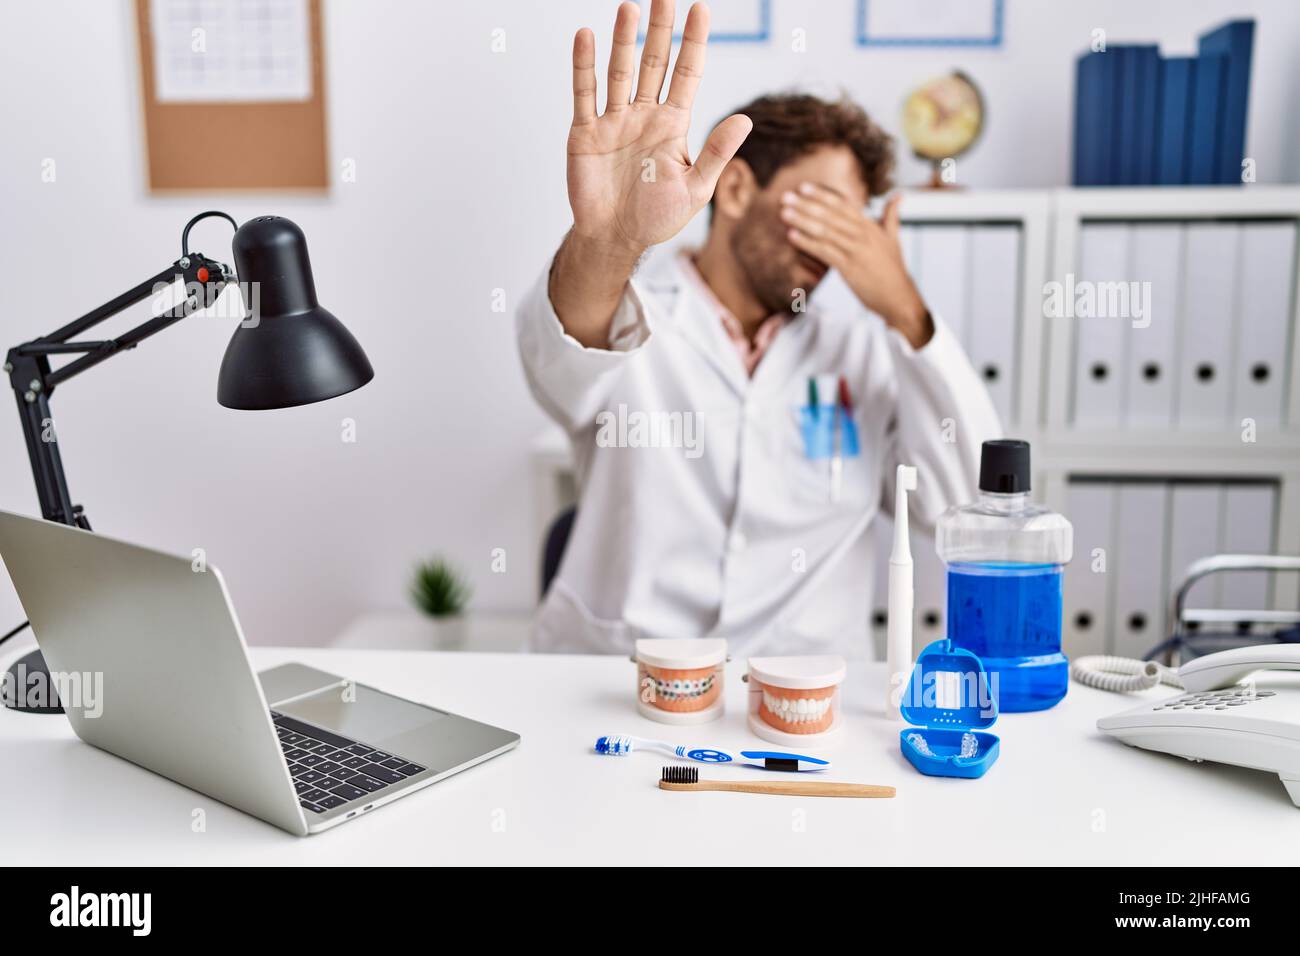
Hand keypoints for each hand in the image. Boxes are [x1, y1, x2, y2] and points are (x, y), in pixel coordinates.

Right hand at [567, 0, 752, 256]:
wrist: (615, 240)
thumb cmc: (656, 218)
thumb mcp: (696, 189)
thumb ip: (716, 153)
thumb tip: (745, 120)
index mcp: (673, 126)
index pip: (686, 74)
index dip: (693, 43)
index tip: (700, 9)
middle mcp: (644, 116)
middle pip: (654, 63)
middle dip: (660, 30)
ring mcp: (614, 121)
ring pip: (620, 71)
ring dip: (623, 40)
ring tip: (629, 8)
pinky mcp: (586, 132)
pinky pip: (585, 93)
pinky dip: (584, 66)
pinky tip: (586, 37)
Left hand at [780, 186, 932, 347]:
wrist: (898, 296)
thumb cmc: (893, 268)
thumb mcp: (894, 237)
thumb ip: (892, 215)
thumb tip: (899, 195)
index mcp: (869, 226)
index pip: (843, 205)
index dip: (822, 195)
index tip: (803, 187)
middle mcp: (862, 234)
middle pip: (830, 215)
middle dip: (806, 205)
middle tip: (785, 197)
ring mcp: (855, 251)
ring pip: (824, 231)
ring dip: (802, 221)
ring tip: (784, 213)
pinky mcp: (849, 268)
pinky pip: (824, 252)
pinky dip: (807, 243)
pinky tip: (792, 236)